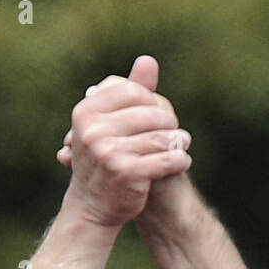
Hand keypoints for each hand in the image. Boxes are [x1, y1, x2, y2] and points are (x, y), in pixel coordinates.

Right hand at [57, 56, 190, 227]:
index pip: (133, 91)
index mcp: (86, 111)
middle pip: (150, 113)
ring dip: (177, 141)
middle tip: (177, 132)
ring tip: (182, 144)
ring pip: (160, 137)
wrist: (92, 207)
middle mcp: (93, 130)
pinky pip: (165, 159)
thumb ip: (131, 93)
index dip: (152, 101)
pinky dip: (179, 160)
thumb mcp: (109, 124)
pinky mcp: (126, 173)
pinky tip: (182, 161)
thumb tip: (149, 60)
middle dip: (168, 122)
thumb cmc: (104, 160)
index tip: (160, 115)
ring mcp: (108, 152)